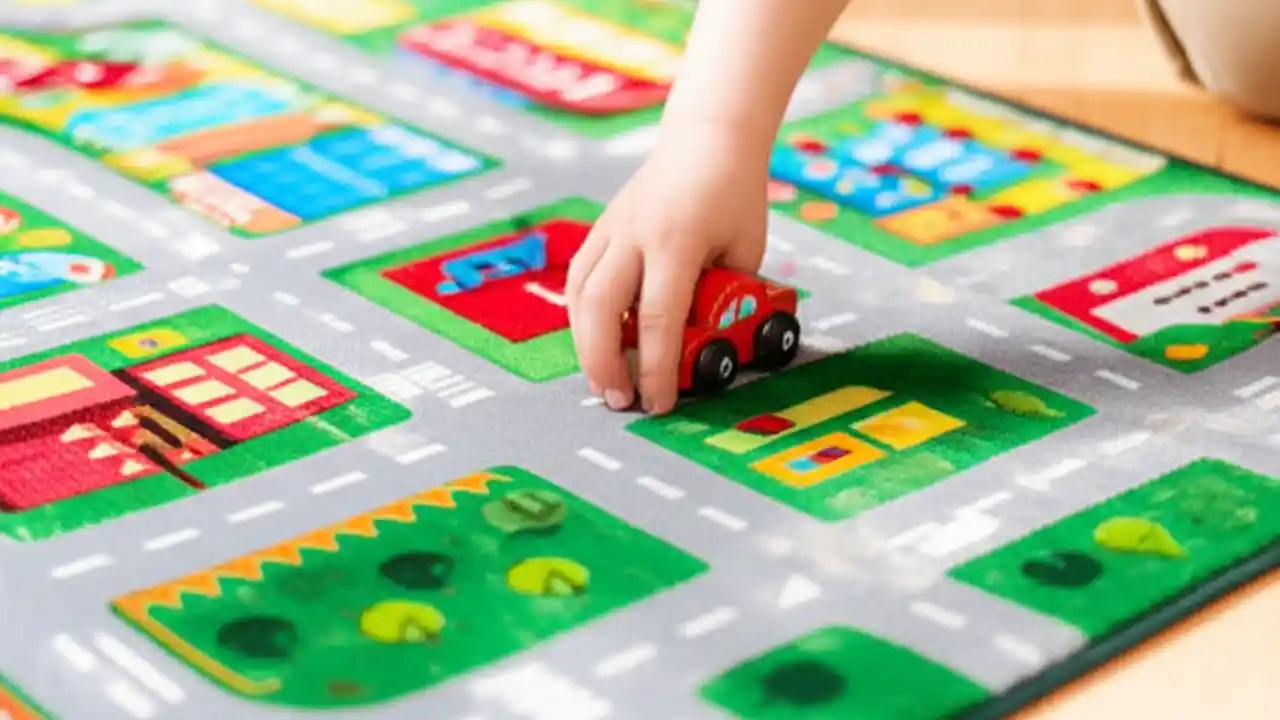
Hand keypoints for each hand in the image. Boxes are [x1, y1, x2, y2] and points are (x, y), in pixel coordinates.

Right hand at [567, 125, 768, 414]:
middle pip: (600, 307)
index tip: (660, 403)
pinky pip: (580, 280)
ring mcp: (611, 228)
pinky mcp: (600, 229)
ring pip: (579, 295)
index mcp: (677, 239)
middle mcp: (634, 234)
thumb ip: (724, 296)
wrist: (708, 138)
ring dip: (585, 344)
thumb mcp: (747, 249)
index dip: (657, 368)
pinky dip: (582, 318)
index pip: (658, 317)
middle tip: (618, 400)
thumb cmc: (735, 195)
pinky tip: (595, 343)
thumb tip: (702, 344)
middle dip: (603, 362)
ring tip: (603, 380)